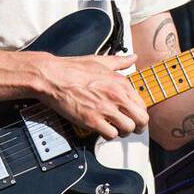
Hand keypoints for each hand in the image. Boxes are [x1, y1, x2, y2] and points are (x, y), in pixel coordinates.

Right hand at [33, 52, 149, 139]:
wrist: (52, 77)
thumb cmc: (72, 69)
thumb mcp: (100, 61)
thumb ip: (119, 61)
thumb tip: (132, 57)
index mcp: (120, 82)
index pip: (142, 105)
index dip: (139, 113)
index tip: (133, 115)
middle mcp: (116, 96)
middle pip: (141, 120)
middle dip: (137, 126)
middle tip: (131, 127)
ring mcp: (104, 109)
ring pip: (128, 129)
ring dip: (122, 131)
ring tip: (115, 127)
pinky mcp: (92, 120)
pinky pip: (110, 135)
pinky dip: (108, 135)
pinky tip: (102, 129)